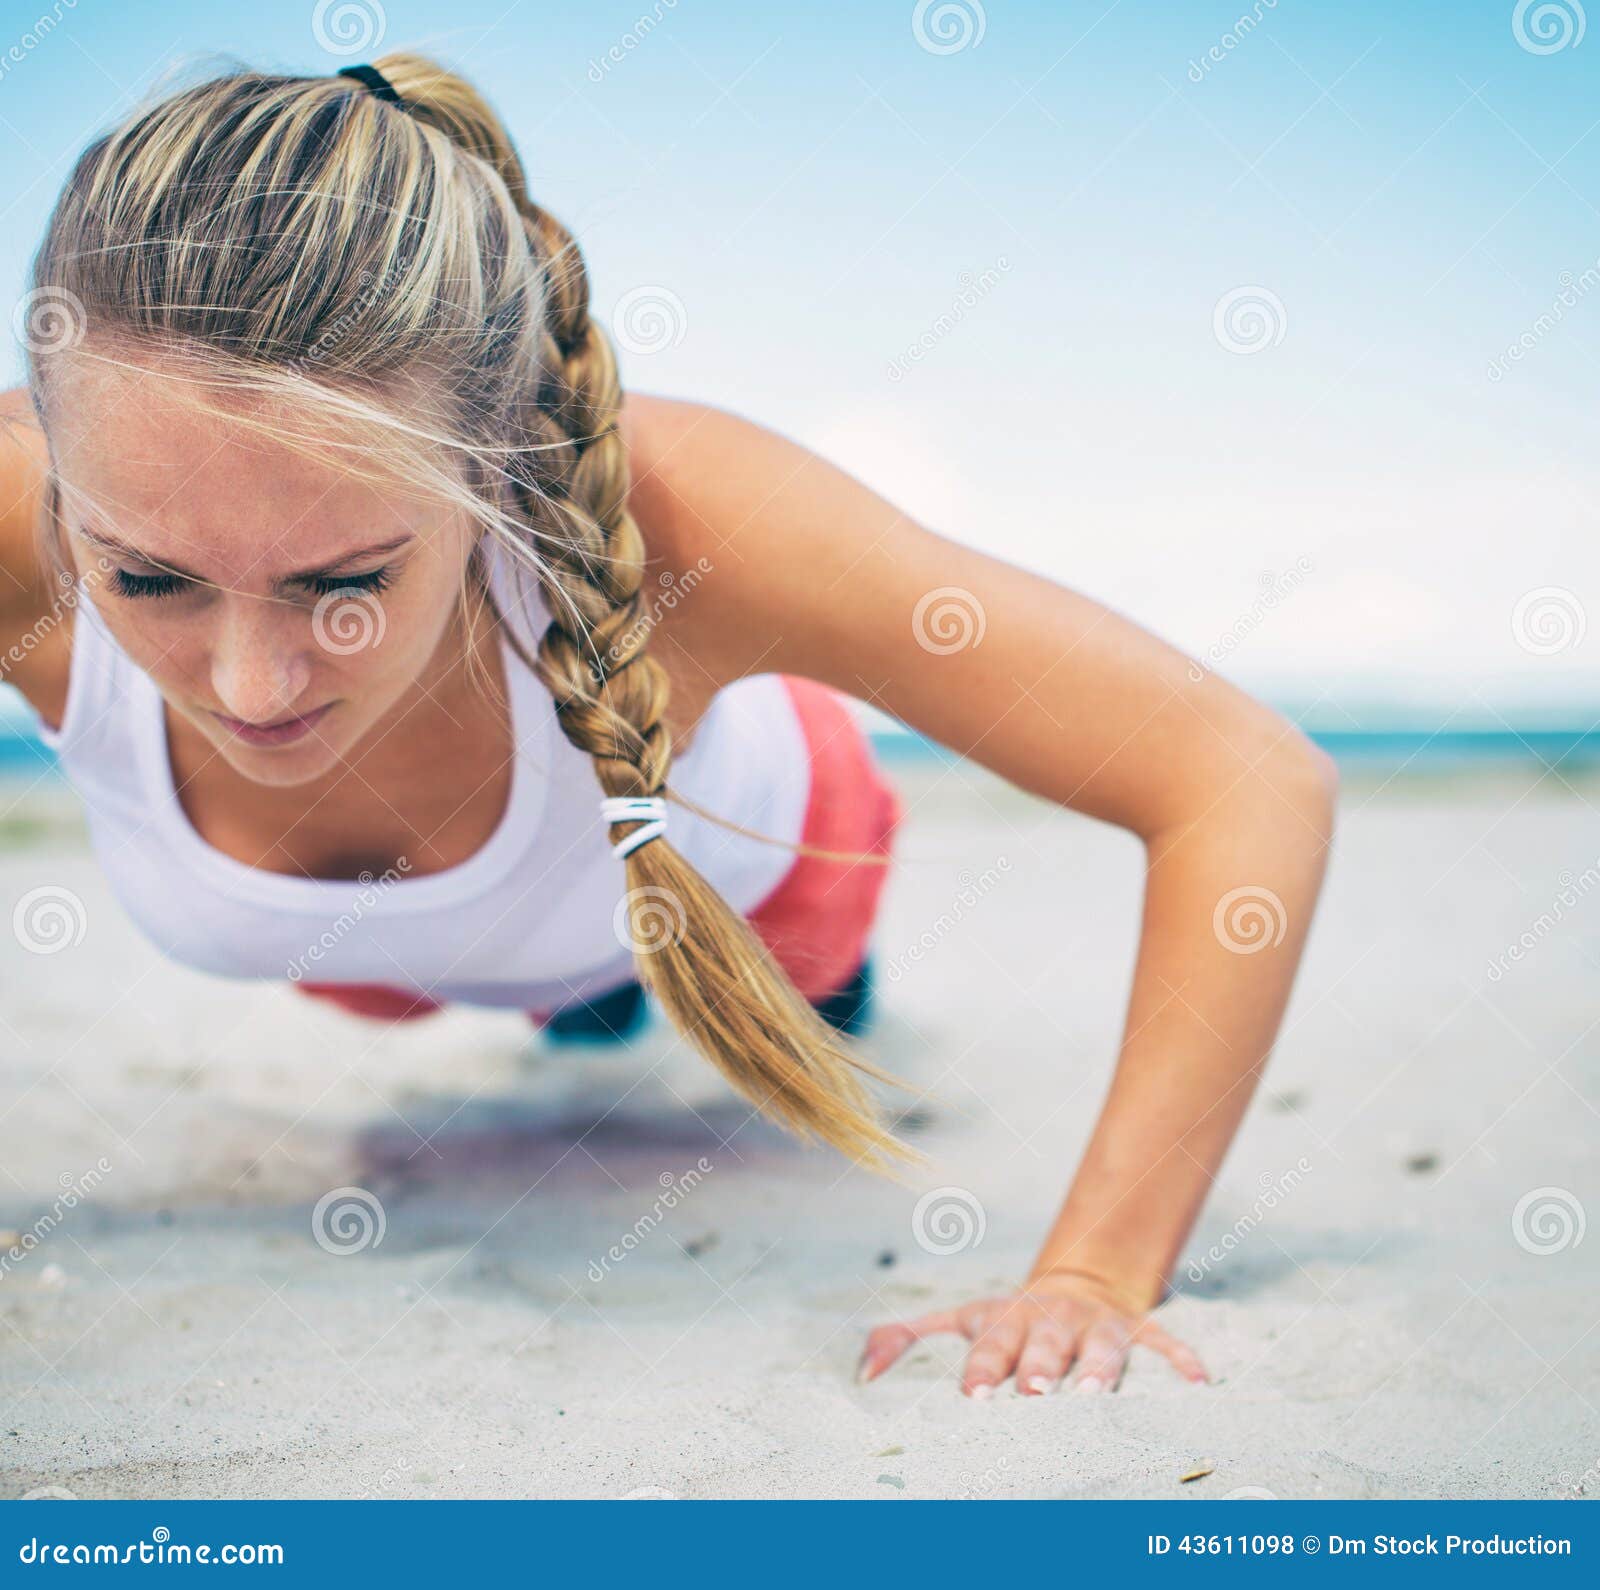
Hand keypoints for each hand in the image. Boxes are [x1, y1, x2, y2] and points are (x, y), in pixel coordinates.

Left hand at [856, 1269, 1209, 1396]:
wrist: (1075, 1283)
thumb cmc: (1007, 1319)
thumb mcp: (959, 1320)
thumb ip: (907, 1337)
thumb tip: (862, 1371)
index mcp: (1004, 1319)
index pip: (989, 1345)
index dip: (982, 1369)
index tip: (973, 1398)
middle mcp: (1050, 1321)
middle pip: (1042, 1345)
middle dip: (1037, 1369)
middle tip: (1033, 1394)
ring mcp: (1096, 1325)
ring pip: (1101, 1346)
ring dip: (1099, 1370)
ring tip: (1098, 1397)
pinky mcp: (1137, 1330)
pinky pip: (1163, 1343)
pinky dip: (1181, 1360)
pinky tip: (1199, 1382)